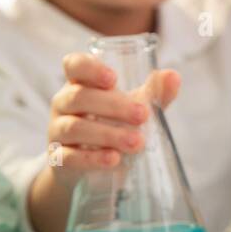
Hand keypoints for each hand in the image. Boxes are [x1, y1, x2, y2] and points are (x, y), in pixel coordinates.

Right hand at [46, 53, 180, 186]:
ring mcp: (57, 130)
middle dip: (112, 105)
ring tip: (136, 142)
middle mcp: (64, 103)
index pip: (74, 64)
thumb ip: (153, 93)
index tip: (113, 78)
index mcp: (81, 83)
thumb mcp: (133, 106)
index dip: (89, 68)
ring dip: (107, 134)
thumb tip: (173, 76)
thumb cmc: (112, 124)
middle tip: (143, 115)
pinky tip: (114, 159)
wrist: (89, 167)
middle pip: (79, 97)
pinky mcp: (58, 158)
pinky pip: (69, 157)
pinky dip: (92, 158)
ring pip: (74, 127)